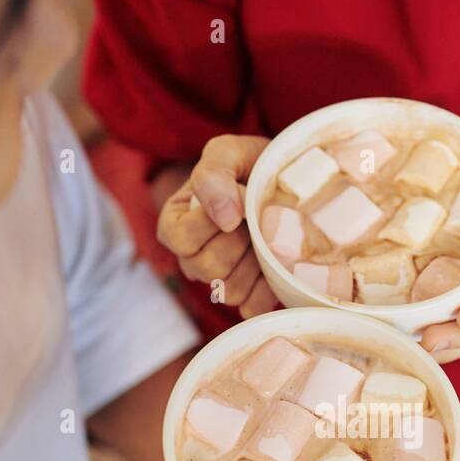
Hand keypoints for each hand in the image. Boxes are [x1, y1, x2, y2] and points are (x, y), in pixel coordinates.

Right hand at [155, 135, 279, 317]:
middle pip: (208, 268)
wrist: (286, 183)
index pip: (181, 239)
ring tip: (266, 236)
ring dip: (257, 262)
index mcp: (174, 224)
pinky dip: (269, 288)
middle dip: (241, 240)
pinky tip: (277, 262)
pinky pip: (252, 308)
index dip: (213, 220)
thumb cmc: (249, 166)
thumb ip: (214, 174)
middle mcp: (190, 259)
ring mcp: (218, 283)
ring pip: (230, 291)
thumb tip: (225, 219)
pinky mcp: (246, 298)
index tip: (238, 195)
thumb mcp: (228, 152)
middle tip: (257, 217)